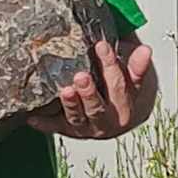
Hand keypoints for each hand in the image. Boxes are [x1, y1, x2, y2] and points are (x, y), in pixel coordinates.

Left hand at [28, 36, 156, 139]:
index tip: (101, 46)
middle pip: (98, 108)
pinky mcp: (69, 131)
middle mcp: (106, 121)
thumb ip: (136, 66)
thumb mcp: (131, 79)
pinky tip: (32, 118)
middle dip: (89, 92)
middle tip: (80, 76)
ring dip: (70, 105)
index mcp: (124, 106)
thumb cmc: (120, 94)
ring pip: (78, 119)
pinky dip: (44, 123)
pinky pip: (56, 128)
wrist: (116, 121)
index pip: (118, 84)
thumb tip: (145, 50)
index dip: (110, 64)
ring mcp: (87, 128)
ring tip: (64, 91)